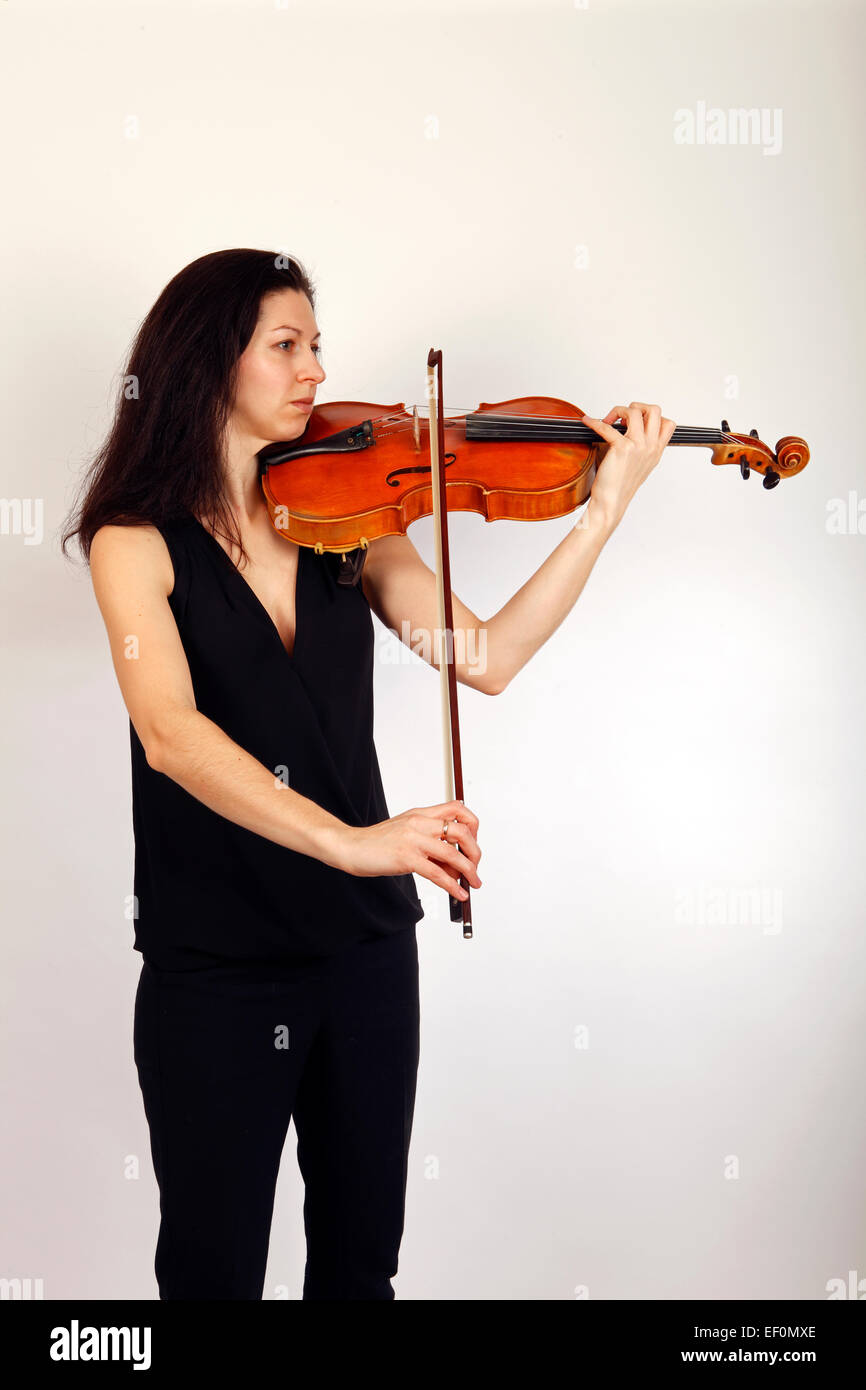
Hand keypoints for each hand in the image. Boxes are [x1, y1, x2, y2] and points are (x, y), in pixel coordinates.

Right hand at [335, 799, 481, 899]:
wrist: (350, 846)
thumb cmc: (377, 843)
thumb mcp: (406, 833)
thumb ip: (429, 842)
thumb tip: (456, 863)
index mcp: (421, 814)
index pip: (457, 808)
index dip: (473, 826)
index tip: (473, 843)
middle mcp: (420, 823)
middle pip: (462, 831)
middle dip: (475, 852)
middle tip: (475, 867)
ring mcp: (413, 839)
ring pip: (453, 853)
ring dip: (469, 871)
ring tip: (473, 883)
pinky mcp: (406, 857)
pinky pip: (437, 873)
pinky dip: (453, 886)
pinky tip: (459, 893)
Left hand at [581, 401, 675, 534]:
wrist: (611, 502)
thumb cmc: (619, 486)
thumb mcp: (638, 465)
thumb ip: (639, 447)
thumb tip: (625, 428)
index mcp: (656, 451)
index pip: (668, 423)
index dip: (651, 417)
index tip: (635, 423)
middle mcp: (651, 447)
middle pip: (655, 410)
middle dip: (637, 407)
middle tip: (623, 417)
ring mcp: (638, 447)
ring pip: (635, 412)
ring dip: (619, 410)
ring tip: (608, 420)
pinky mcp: (622, 448)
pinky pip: (607, 426)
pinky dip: (594, 422)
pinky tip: (588, 422)